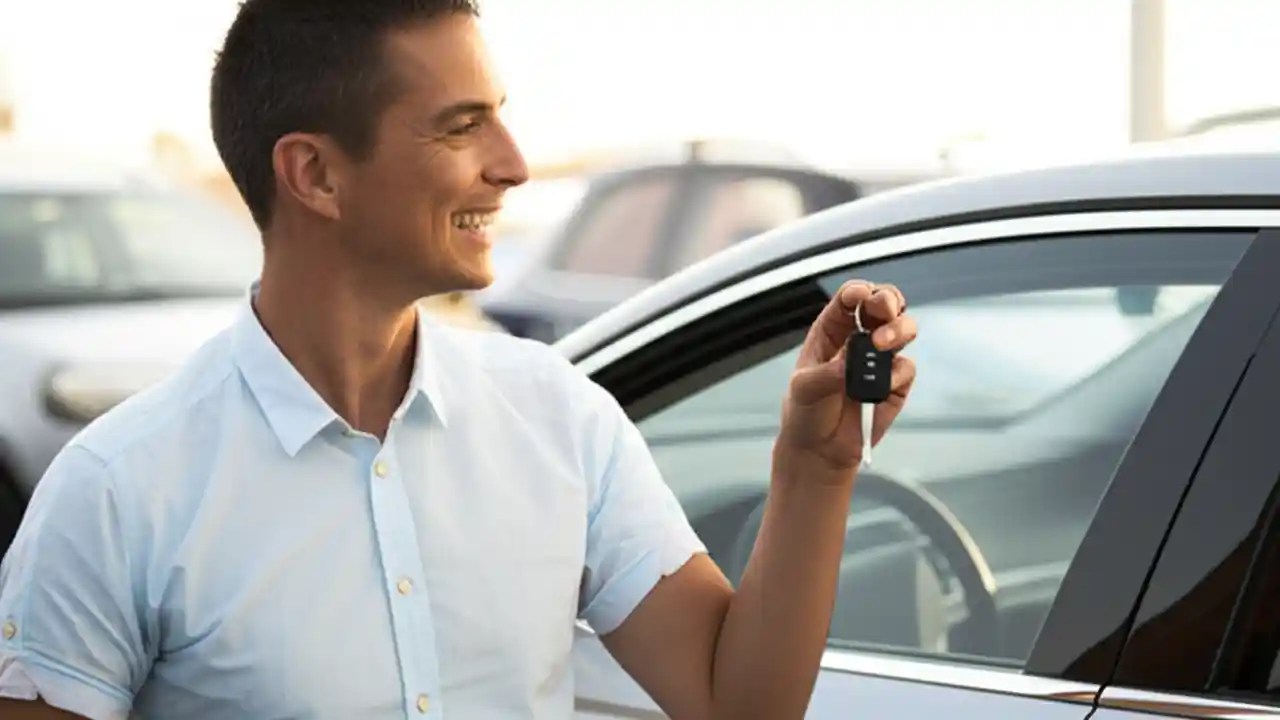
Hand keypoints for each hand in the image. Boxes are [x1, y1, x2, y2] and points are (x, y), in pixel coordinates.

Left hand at [776, 280, 916, 479]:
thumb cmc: (806, 412)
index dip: (857, 291)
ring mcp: (880, 359)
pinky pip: (907, 367)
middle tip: (883, 310)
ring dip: (898, 329)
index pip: (848, 300)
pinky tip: (882, 385)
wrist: (820, 450)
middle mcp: (859, 339)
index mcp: (831, 330)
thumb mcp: (805, 388)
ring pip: (903, 328)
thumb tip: (852, 361)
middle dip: (887, 300)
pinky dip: (897, 372)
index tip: (860, 296)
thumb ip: (828, 372)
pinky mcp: (896, 383)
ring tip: (882, 344)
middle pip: (884, 304)